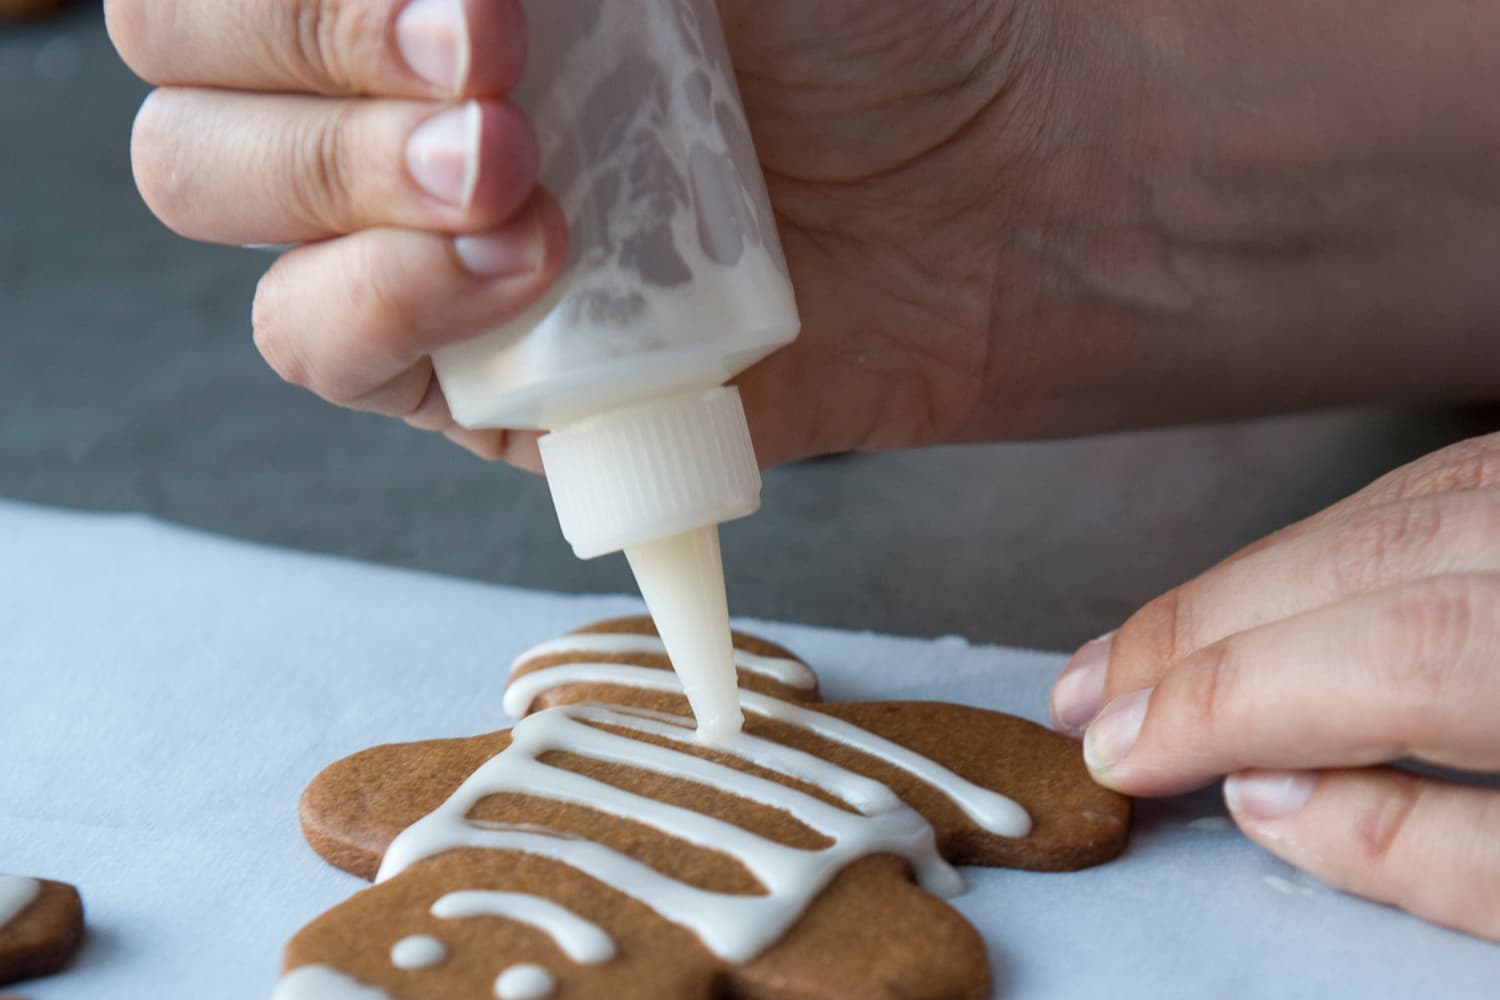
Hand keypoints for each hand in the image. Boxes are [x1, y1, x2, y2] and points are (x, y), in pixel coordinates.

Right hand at [113, 0, 1499, 468]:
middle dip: (304, 52)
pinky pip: (326, 343)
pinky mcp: (466, 371)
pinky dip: (388, 295)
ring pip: (220, 208)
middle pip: (185, 83)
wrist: (983, 188)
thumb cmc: (856, 27)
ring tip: (512, 170)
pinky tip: (520, 263)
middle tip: (491, 54)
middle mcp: (379, 99)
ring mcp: (405, 239)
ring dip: (337, 175)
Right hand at [1050, 433, 1499, 940]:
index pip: (1390, 655)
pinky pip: (1411, 486)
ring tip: (1138, 648)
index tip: (1124, 753)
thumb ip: (1439, 853)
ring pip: (1368, 512)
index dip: (1226, 703)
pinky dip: (1310, 545)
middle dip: (1194, 634)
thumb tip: (1264, 799)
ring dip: (1233, 585)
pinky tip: (1251, 589)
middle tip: (1090, 698)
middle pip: (1353, 564)